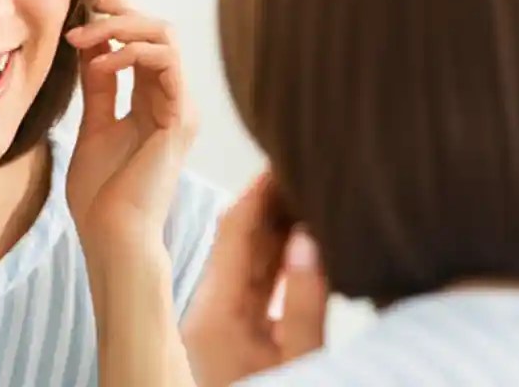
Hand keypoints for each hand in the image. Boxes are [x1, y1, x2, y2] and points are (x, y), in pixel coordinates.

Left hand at [64, 0, 197, 246]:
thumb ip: (97, 87)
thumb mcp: (93, 126)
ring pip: (166, 37)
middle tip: (85, 7)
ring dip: (121, 28)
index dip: (119, 15)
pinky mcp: (180, 117)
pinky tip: (100, 64)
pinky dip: (130, 53)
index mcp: (154, 102)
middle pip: (160, 30)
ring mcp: (180, 107)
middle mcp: (173, 99)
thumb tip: (89, 45)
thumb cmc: (101, 196)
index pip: (145, 41)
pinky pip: (166, 63)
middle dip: (121, 11)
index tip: (85, 3)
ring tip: (83, 38)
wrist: (112, 236)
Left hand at [182, 174, 328, 386]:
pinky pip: (255, 287)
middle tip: (303, 168)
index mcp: (215, 315)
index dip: (259, 191)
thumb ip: (304, 303)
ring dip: (278, 231)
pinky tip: (304, 244)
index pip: (234, 232)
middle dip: (273, 204)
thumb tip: (309, 239)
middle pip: (240, 243)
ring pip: (249, 264)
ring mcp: (219, 326)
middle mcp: (209, 313)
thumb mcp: (298, 360)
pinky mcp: (234, 339)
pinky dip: (279, 262)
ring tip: (308, 194)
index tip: (281, 157)